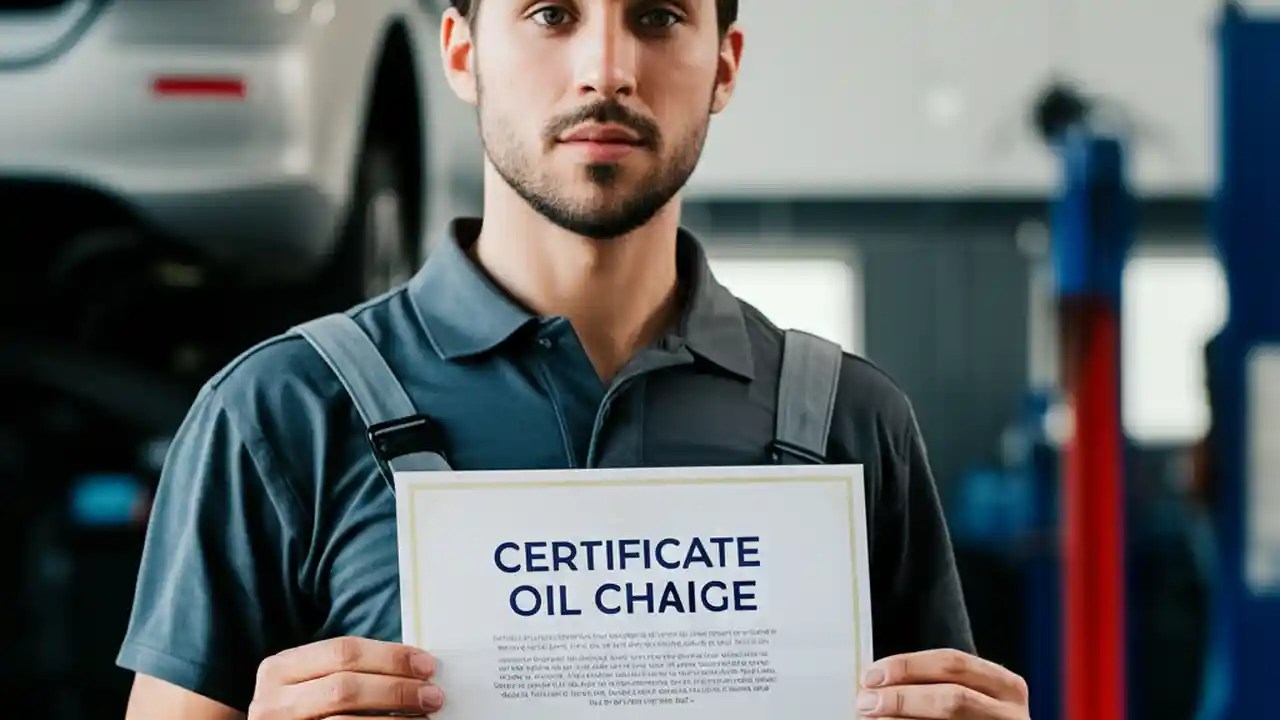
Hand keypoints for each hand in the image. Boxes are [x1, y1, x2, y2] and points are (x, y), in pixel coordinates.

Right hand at [247, 636, 445, 718]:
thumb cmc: (304, 708)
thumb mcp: (312, 681)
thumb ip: (350, 670)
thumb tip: (414, 666)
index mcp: (280, 668)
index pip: (343, 650)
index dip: (390, 656)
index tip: (427, 665)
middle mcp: (273, 702)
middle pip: (345, 687)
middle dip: (396, 690)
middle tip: (433, 695)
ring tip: (424, 717)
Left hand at [857, 649, 1028, 718]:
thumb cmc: (975, 716)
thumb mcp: (971, 695)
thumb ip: (935, 684)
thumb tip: (879, 681)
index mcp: (1006, 686)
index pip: (953, 663)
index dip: (908, 666)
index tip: (873, 674)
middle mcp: (1010, 715)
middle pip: (952, 698)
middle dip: (902, 698)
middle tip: (866, 701)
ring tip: (870, 718)